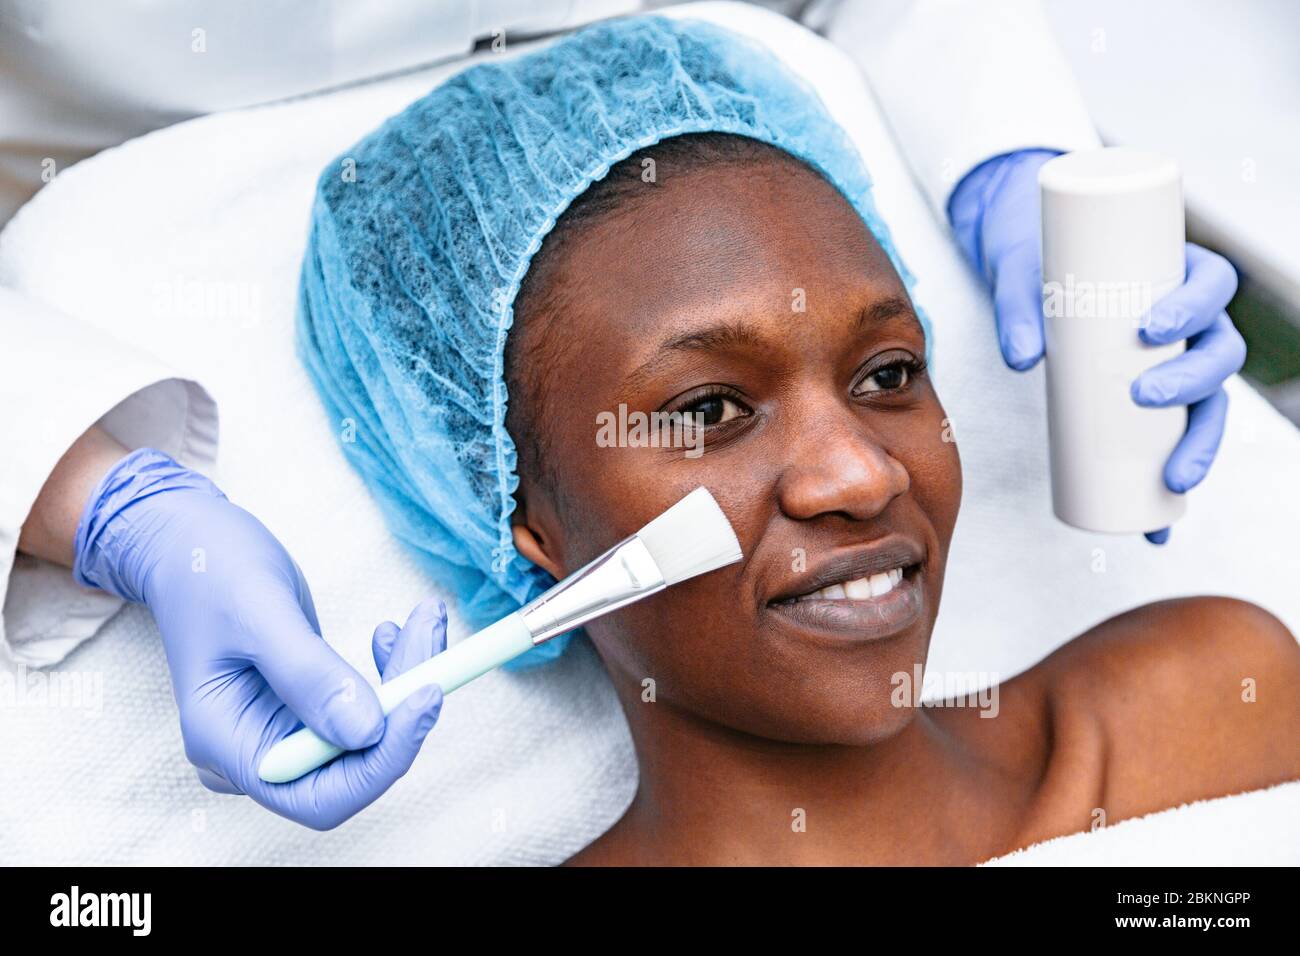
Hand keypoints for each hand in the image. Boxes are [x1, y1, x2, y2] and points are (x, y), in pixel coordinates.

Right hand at [73, 448, 444, 828]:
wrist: (185, 542)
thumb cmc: (208, 570)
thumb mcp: (259, 613)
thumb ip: (309, 676)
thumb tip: (367, 731)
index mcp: (227, 745)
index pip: (320, 796)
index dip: (381, 760)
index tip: (425, 696)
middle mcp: (256, 752)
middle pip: (354, 766)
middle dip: (404, 708)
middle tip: (430, 632)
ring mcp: (282, 730)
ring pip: (369, 734)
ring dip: (408, 680)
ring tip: (423, 617)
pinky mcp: (306, 706)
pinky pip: (365, 706)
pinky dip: (394, 670)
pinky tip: (393, 630)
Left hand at [950, 149, 1245, 542]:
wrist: (1030, 268)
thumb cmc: (1038, 262)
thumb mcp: (1024, 275)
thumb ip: (1018, 310)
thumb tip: (1020, 359)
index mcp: (1178, 271)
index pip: (1213, 283)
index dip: (1195, 306)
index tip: (1151, 328)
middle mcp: (1191, 320)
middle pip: (1220, 351)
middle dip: (1193, 380)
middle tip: (1142, 395)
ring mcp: (1176, 361)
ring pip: (1210, 403)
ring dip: (1200, 444)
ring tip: (1172, 477)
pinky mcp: (1152, 399)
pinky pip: (1176, 441)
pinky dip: (1172, 485)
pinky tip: (1161, 526)